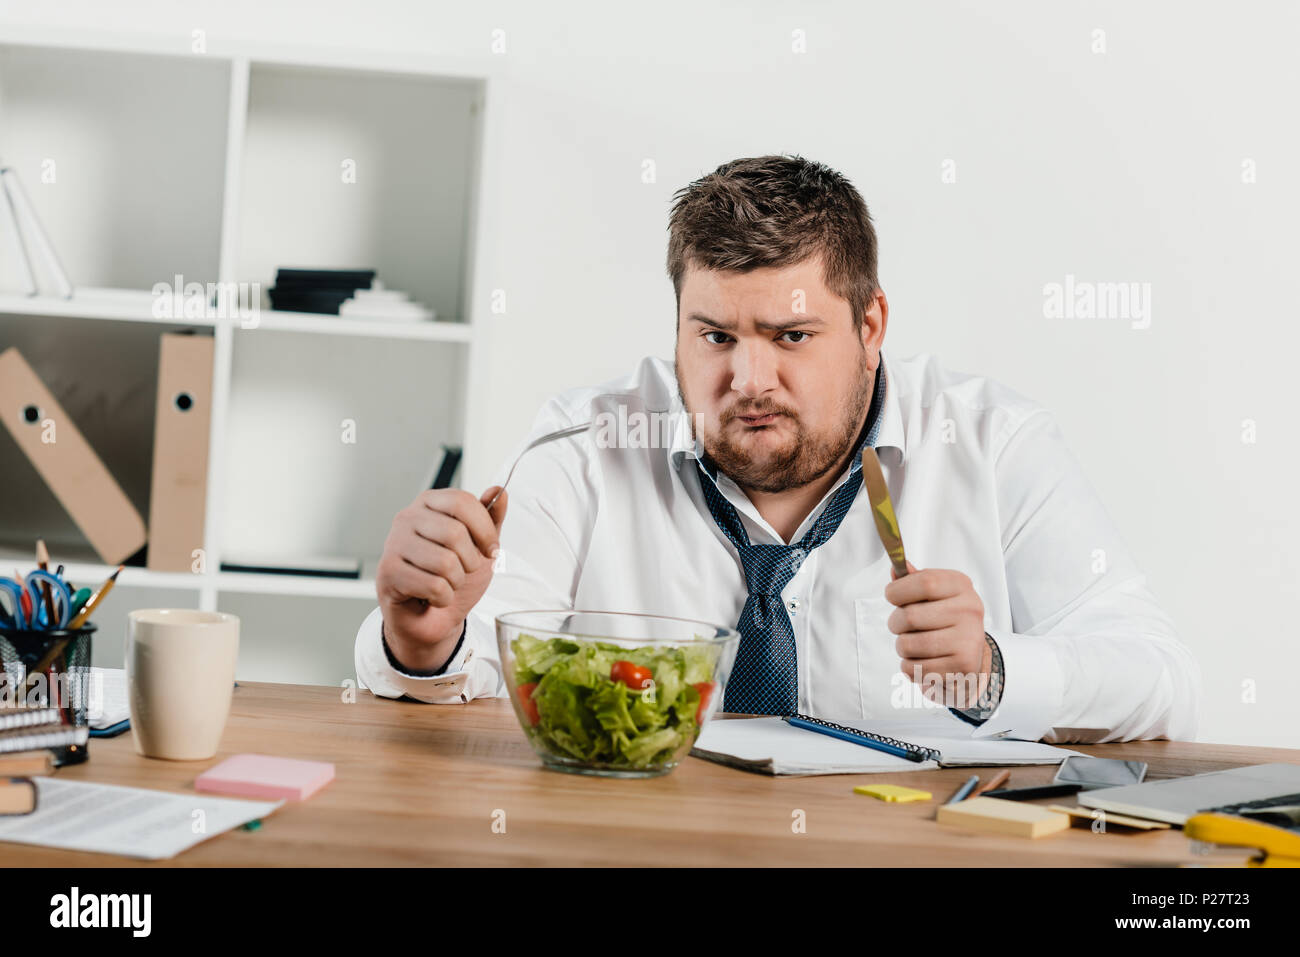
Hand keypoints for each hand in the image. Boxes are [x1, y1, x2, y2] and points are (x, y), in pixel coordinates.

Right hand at [375, 486, 507, 669]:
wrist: (433, 616)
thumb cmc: (453, 575)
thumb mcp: (480, 545)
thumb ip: (491, 518)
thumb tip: (499, 490)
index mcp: (429, 503)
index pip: (462, 502)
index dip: (485, 529)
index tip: (491, 550)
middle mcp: (407, 518)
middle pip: (455, 533)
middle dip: (470, 561)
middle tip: (463, 571)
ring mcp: (394, 544)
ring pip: (445, 562)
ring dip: (456, 582)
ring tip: (446, 583)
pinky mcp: (388, 573)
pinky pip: (434, 586)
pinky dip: (443, 598)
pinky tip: (432, 596)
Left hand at [883, 559, 990, 709]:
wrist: (972, 656)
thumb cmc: (945, 619)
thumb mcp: (934, 594)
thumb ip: (913, 580)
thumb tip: (896, 567)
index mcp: (961, 586)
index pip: (925, 582)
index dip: (898, 590)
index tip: (891, 596)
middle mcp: (969, 610)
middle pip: (910, 616)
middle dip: (895, 623)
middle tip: (901, 626)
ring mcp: (968, 640)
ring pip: (908, 645)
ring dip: (902, 647)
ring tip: (914, 645)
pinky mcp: (961, 667)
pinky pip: (913, 668)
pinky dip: (909, 666)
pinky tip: (924, 661)